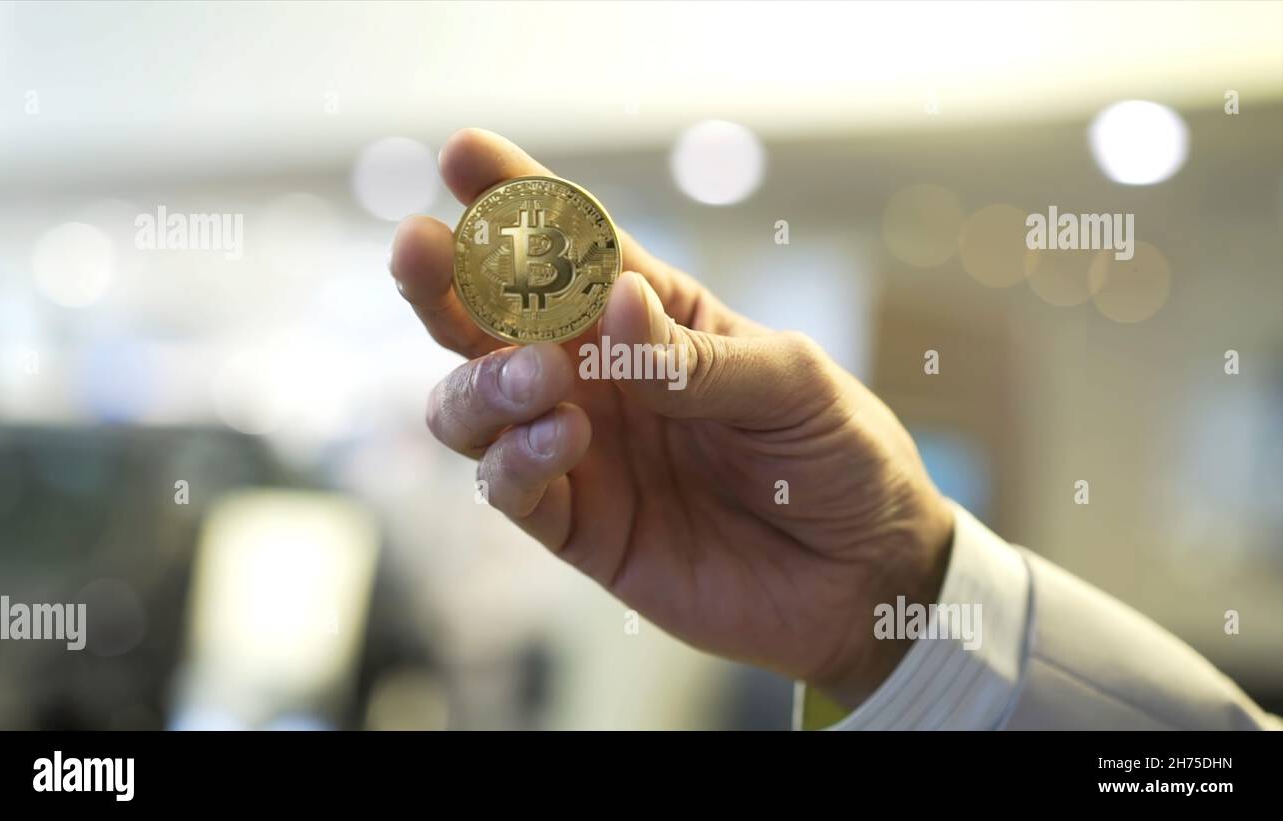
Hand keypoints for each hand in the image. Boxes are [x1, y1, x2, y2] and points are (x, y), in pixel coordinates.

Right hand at [390, 128, 954, 707]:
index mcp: (651, 315)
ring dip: (485, 379)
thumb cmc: (836, 455)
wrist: (862, 574)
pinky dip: (515, 458)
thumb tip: (612, 300)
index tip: (464, 154)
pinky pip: (507, 487)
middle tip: (420, 248)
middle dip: (444, 278)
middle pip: (486, 318)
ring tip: (544, 376)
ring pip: (471, 402)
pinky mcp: (577, 525)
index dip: (513, 197)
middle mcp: (597, 375)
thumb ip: (695, 354)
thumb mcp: (790, 385)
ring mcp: (578, 451)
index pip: (571, 244)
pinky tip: (564, 437)